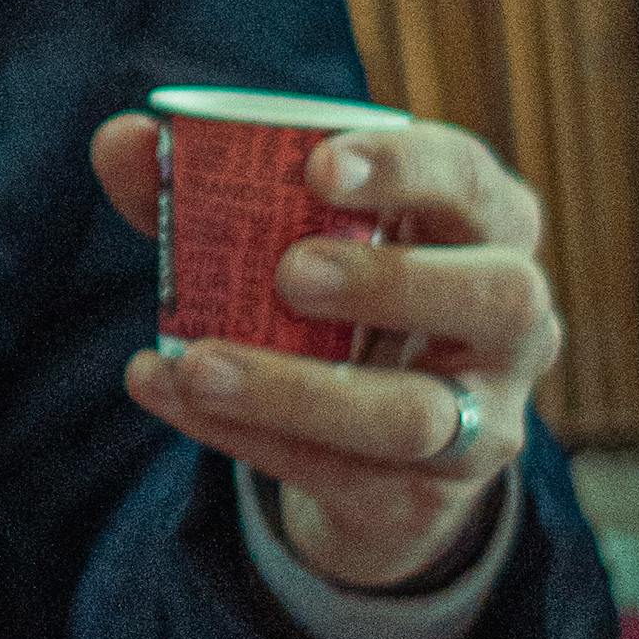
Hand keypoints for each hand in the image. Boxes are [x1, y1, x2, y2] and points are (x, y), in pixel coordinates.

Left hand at [96, 102, 560, 593]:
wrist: (375, 458)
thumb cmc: (335, 306)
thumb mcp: (289, 240)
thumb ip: (211, 190)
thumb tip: (124, 141)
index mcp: (488, 227)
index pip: (471, 181)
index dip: (405, 168)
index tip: (318, 163)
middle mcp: (514, 323)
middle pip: (499, 294)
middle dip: (392, 280)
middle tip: (289, 272)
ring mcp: (484, 419)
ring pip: (415, 413)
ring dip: (297, 390)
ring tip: (198, 363)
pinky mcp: (426, 497)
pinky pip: (342, 475)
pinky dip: (246, 434)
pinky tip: (170, 393)